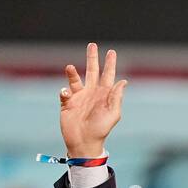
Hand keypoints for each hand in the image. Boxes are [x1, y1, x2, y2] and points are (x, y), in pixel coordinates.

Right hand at [59, 42, 127, 157]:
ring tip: (70, 67)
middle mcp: (92, 93)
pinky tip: (65, 93)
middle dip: (92, 58)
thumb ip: (117, 97)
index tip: (111, 52)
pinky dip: (63, 91)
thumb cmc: (101, 130)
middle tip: (92, 45)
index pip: (108, 75)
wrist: (84, 143)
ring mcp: (79, 98)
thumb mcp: (113, 114)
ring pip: (75, 79)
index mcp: (104, 95)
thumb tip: (123, 81)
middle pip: (92, 71)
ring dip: (72, 72)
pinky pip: (64, 93)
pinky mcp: (67, 104)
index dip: (110, 64)